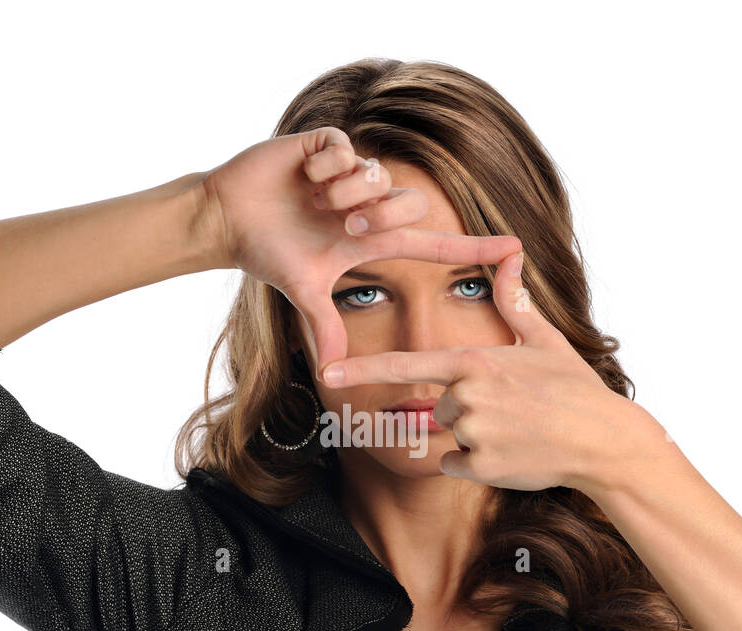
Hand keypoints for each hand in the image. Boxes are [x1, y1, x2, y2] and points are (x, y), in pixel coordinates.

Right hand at [199, 126, 521, 371]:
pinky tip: (303, 177)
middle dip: (378, 215)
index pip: (433, 244)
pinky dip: (323, 169)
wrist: (227, 219)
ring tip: (313, 201)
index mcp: (372, 237)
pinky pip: (346, 151)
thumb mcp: (302, 292)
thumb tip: (331, 375)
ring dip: (342, 195)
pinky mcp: (327, 145)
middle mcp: (370, 203)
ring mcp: (350, 173)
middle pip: (410, 204)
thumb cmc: (266, 252)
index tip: (515, 248)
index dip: (472, 247)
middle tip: (342, 225)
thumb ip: (325, 327)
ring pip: (377, 176)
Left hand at [322, 251, 656, 493]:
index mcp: (477, 360)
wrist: (603, 440)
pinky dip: (479, 465)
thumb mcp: (544, 340)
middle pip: (440, 405)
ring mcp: (475, 432)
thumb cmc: (574, 389)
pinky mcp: (482, 465)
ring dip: (476, 437)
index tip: (328, 373)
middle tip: (513, 411)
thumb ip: (515, 303)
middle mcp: (469, 394)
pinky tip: (513, 454)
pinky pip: (457, 465)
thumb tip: (510, 257)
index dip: (364, 370)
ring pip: (450, 435)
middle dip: (468, 410)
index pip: (407, 364)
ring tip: (518, 431)